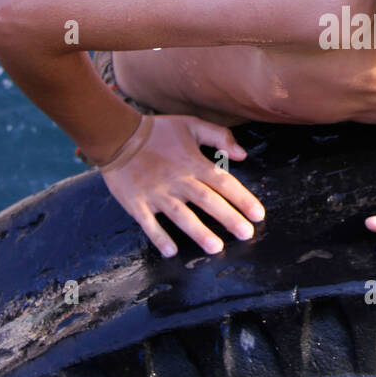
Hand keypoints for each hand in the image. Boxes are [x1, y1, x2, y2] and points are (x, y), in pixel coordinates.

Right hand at [100, 115, 264, 256]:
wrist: (117, 135)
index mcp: (193, 163)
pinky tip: (171, 251)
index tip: (259, 215)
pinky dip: (159, 237)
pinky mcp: (136, 202)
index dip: (242, 198)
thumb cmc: (159, 132)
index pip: (223, 182)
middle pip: (207, 200)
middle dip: (228, 217)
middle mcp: (178, 180)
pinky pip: (148, 223)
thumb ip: (220, 136)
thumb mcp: (192, 125)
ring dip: (198, 232)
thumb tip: (243, 155)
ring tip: (216, 248)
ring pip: (180, 214)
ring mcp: (156, 193)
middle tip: (246, 234)